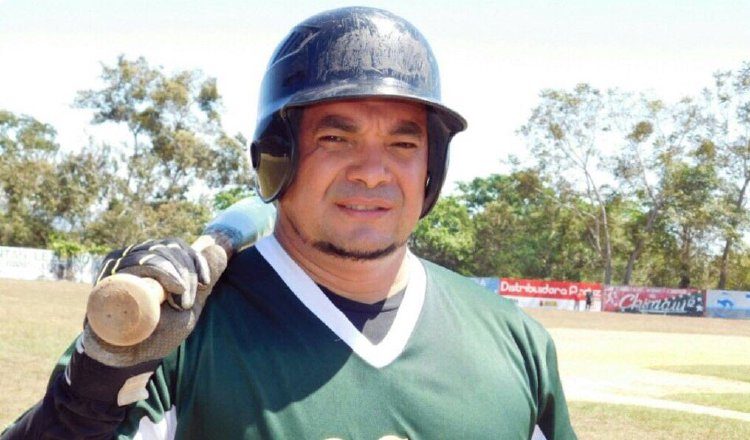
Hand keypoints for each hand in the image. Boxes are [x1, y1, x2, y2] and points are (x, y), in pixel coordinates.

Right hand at [83, 238, 226, 367]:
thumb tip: (220, 249)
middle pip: (165, 247)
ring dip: (175, 274)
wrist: (126, 356)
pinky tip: (174, 287)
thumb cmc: (157, 331)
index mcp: (150, 262)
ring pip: (153, 254)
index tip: (206, 281)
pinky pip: (135, 265)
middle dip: (186, 271)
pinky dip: (160, 271)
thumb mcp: (188, 307)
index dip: (194, 258)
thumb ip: (204, 283)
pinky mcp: (106, 278)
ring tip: (181, 303)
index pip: (173, 246)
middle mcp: (132, 259)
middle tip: (188, 302)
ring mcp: (117, 266)